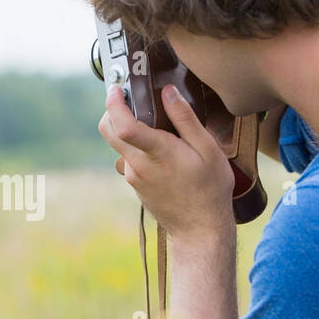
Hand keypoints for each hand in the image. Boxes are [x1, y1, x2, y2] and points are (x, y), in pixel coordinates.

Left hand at [99, 83, 237, 237]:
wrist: (200, 229)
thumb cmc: (210, 189)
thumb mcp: (208, 150)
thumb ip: (185, 119)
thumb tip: (168, 92)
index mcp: (157, 153)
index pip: (123, 126)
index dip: (113, 104)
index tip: (115, 89)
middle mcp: (138, 166)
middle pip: (109, 132)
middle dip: (112, 111)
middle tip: (129, 99)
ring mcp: (133, 177)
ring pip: (119, 146)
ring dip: (129, 132)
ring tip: (157, 127)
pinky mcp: (135, 185)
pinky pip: (128, 160)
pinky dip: (137, 149)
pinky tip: (161, 152)